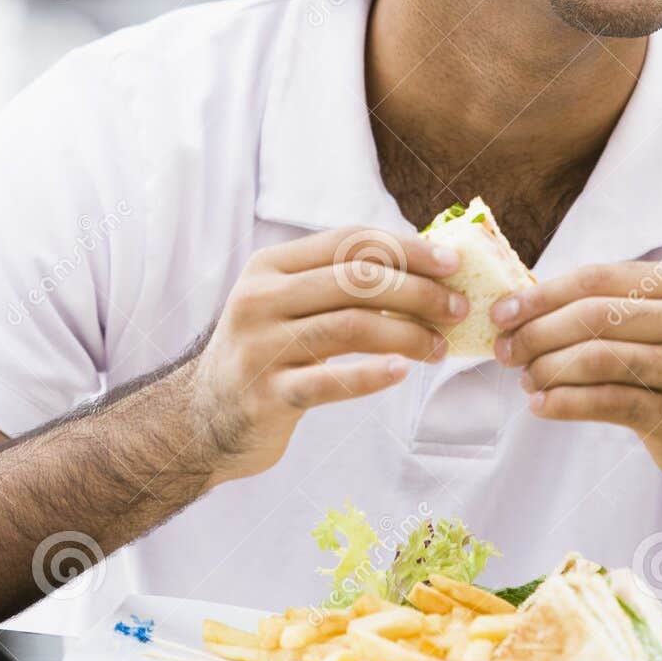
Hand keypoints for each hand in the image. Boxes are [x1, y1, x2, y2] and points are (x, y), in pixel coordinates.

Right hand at [191, 226, 465, 482]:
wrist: (204, 418)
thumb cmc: (268, 352)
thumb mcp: (287, 304)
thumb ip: (339, 282)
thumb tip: (425, 266)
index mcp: (270, 266)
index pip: (349, 242)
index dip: (406, 248)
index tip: (451, 263)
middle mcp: (260, 299)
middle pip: (355, 281)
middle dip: (417, 291)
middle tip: (457, 309)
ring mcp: (260, 348)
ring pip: (349, 327)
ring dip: (407, 334)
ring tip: (440, 347)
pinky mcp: (266, 396)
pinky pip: (329, 382)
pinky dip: (371, 375)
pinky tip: (402, 372)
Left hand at [492, 260, 661, 485]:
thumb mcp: (660, 318)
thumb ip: (607, 304)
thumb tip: (521, 305)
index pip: (597, 279)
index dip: (542, 294)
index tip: (502, 312)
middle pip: (593, 317)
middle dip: (537, 333)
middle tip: (505, 350)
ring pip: (597, 360)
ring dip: (547, 369)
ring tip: (525, 379)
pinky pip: (606, 403)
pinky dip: (564, 403)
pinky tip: (541, 406)